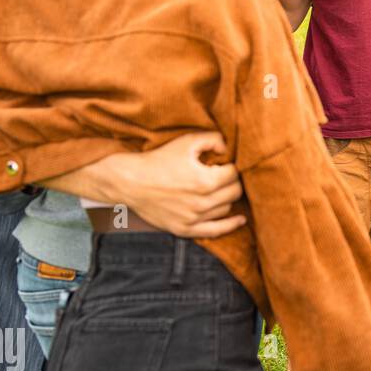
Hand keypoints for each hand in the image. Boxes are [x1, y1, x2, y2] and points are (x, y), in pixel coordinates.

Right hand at [108, 132, 244, 236]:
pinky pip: (215, 231)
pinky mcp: (184, 229)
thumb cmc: (159, 159)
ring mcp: (193, 218)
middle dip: (232, 181)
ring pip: (226, 208)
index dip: (230, 165)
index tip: (223, 163)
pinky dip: (230, 225)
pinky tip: (240, 220)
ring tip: (220, 189)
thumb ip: (214, 139)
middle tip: (223, 175)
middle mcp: (202, 202)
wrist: (129, 181)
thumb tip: (229, 149)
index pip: (234, 174)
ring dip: (227, 198)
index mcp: (206, 181)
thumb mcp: (187, 142)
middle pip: (234, 192)